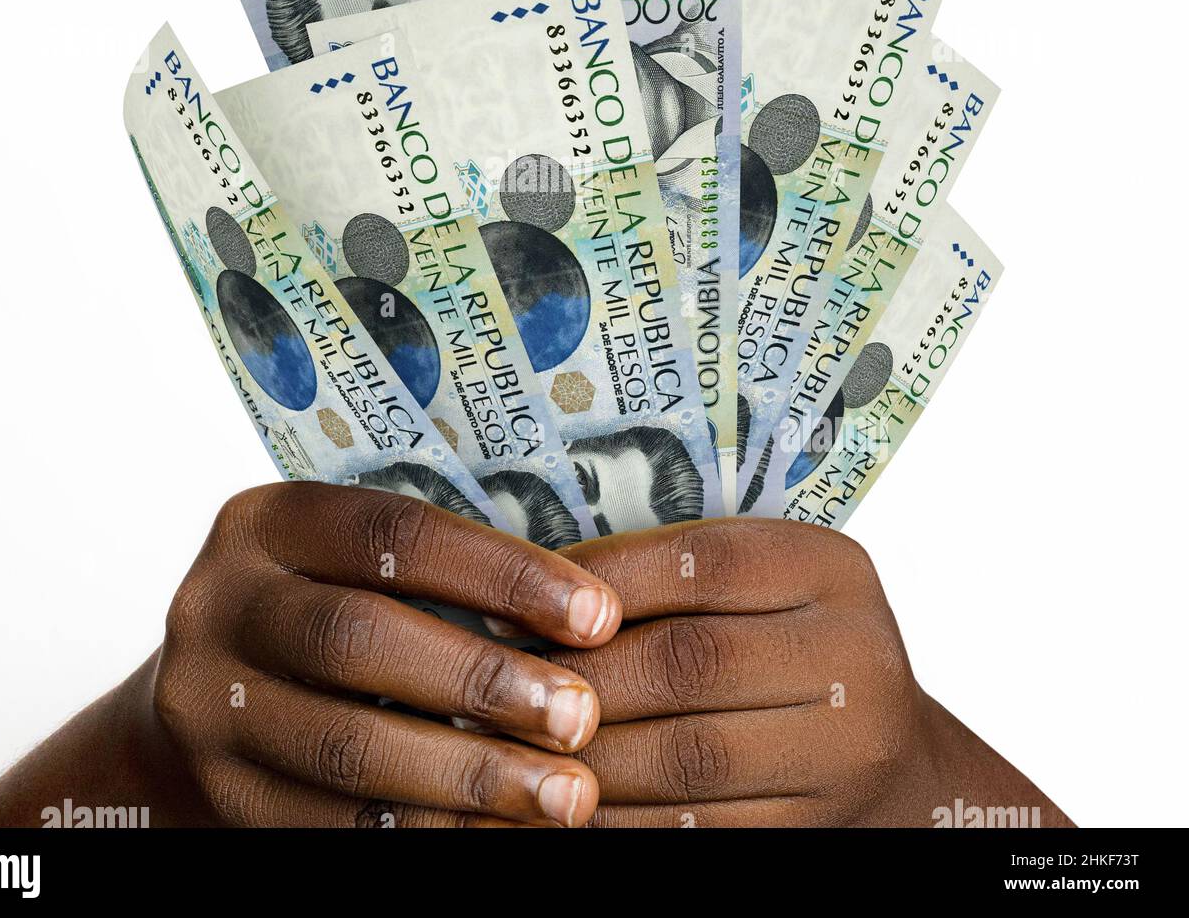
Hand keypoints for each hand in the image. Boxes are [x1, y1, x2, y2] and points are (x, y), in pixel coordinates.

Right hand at [0, 483, 621, 827]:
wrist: (210, 697)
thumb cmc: (326, 606)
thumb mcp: (354, 561)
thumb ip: (437, 571)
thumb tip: (589, 610)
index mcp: (265, 523)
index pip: (390, 532)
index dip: (502, 572)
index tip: (597, 614)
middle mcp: (219, 606)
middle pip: (359, 639)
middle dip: (483, 680)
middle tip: (581, 716)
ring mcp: (209, 707)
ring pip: (346, 746)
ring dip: (469, 774)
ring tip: (565, 796)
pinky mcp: (225, 795)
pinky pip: (335, 824)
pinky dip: (429, 828)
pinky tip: (500, 832)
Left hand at [548, 519, 1072, 826]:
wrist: (894, 764)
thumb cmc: (788, 647)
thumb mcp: (760, 585)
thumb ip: (672, 576)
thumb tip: (532, 592)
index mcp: (829, 570)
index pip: (701, 561)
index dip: (598, 581)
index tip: (519, 603)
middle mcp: (854, 656)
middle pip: (688, 661)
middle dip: (577, 677)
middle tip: (500, 685)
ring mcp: (845, 754)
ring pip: (685, 758)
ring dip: (581, 756)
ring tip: (510, 747)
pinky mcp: (813, 831)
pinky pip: (696, 832)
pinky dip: (616, 821)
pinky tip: (561, 803)